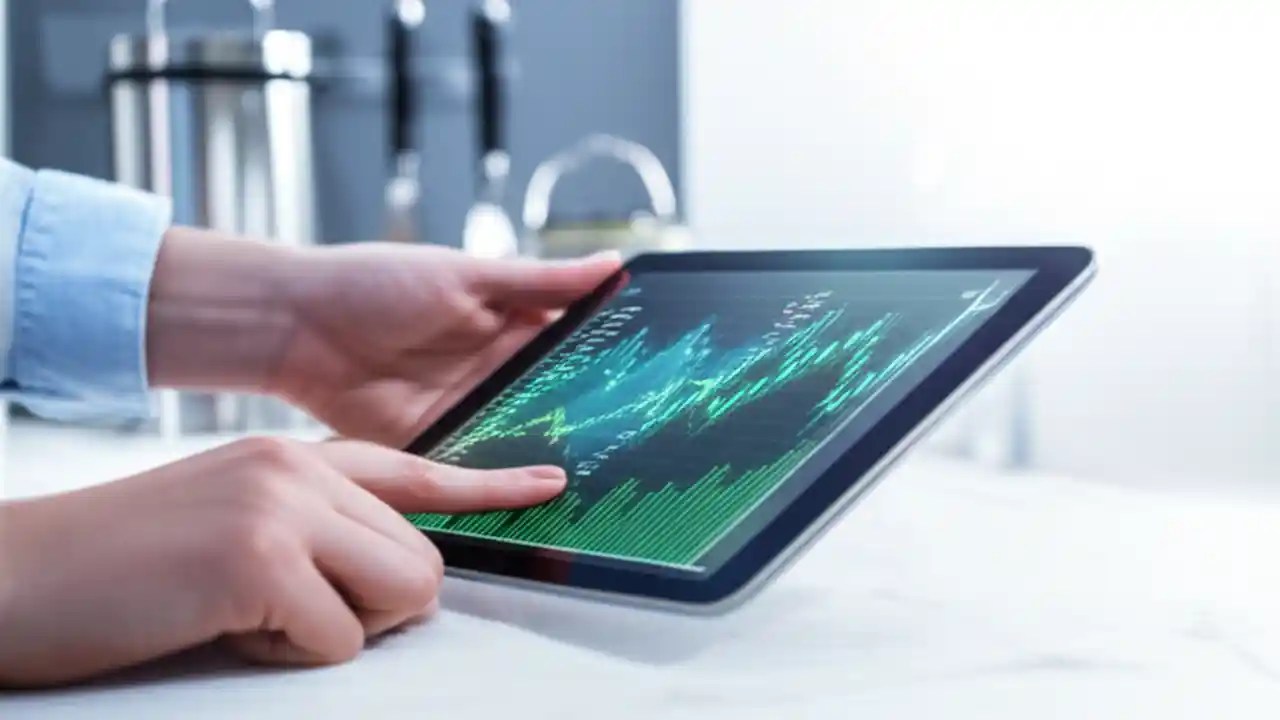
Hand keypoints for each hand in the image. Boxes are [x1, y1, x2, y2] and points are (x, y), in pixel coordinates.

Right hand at [0, 437, 565, 686]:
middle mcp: (296, 468)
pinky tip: (222, 627)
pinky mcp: (258, 558)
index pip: (415, 470)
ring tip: (255, 618)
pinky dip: (286, 657)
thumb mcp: (233, 523)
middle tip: (297, 616)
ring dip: (336, 632)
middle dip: (378, 609)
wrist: (16, 574)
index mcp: (294, 457)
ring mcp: (280, 506)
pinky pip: (337, 641)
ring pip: (402, 592)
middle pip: (422, 559)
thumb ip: (315, 530)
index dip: (486, 485)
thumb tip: (398, 570)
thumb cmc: (123, 565)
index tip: (546, 484)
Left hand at [147, 228, 620, 444]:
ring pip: (521, 437)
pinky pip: (475, 468)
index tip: (653, 385)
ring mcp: (463, 409)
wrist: (294, 325)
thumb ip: (542, 281)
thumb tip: (614, 265)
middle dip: (589, 419)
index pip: (571, 349)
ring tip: (601, 475)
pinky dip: (500, 481)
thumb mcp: (468, 275)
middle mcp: (491, 370)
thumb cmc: (376, 282)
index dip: (609, 365)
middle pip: (553, 400)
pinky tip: (535, 496)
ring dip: (551, 453)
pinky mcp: (432, 444)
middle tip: (638, 442)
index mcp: (506, 323)